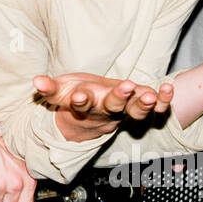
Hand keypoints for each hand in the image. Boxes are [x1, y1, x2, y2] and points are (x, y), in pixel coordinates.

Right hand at [33, 73, 173, 142]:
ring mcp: (124, 112)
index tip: (81, 95)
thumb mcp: (59, 93)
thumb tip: (35, 81)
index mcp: (85, 106)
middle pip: (112, 107)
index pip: (81, 105)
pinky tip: (168, 90)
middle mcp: (105, 112)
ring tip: (150, 94)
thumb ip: (49, 88)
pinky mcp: (139, 109)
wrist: (90, 120)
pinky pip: (153, 110)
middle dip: (119, 98)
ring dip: (143, 104)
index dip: (81, 101)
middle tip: (127, 87)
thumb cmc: (74, 97)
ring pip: (134, 112)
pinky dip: (162, 102)